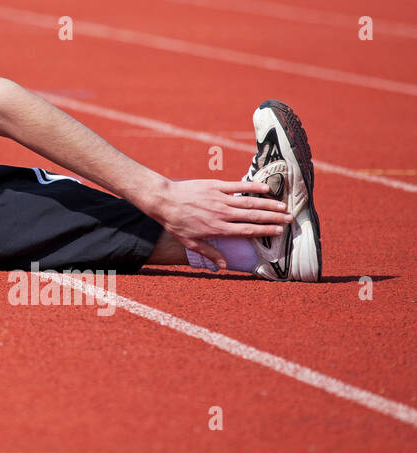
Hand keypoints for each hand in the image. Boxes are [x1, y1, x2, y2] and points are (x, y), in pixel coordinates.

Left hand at [152, 179, 291, 269]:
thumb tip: (222, 266)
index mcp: (218, 229)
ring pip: (249, 202)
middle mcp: (222, 214)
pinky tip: (266, 188)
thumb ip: (209, 253)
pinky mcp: (215, 186)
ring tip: (283, 206)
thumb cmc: (176, 223)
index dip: (265, 231)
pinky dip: (252, 187)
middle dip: (273, 218)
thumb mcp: (190, 242)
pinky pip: (237, 186)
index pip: (247, 231)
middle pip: (253, 216)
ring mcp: (219, 198)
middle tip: (289, 219)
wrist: (163, 200)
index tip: (279, 231)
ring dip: (267, 204)